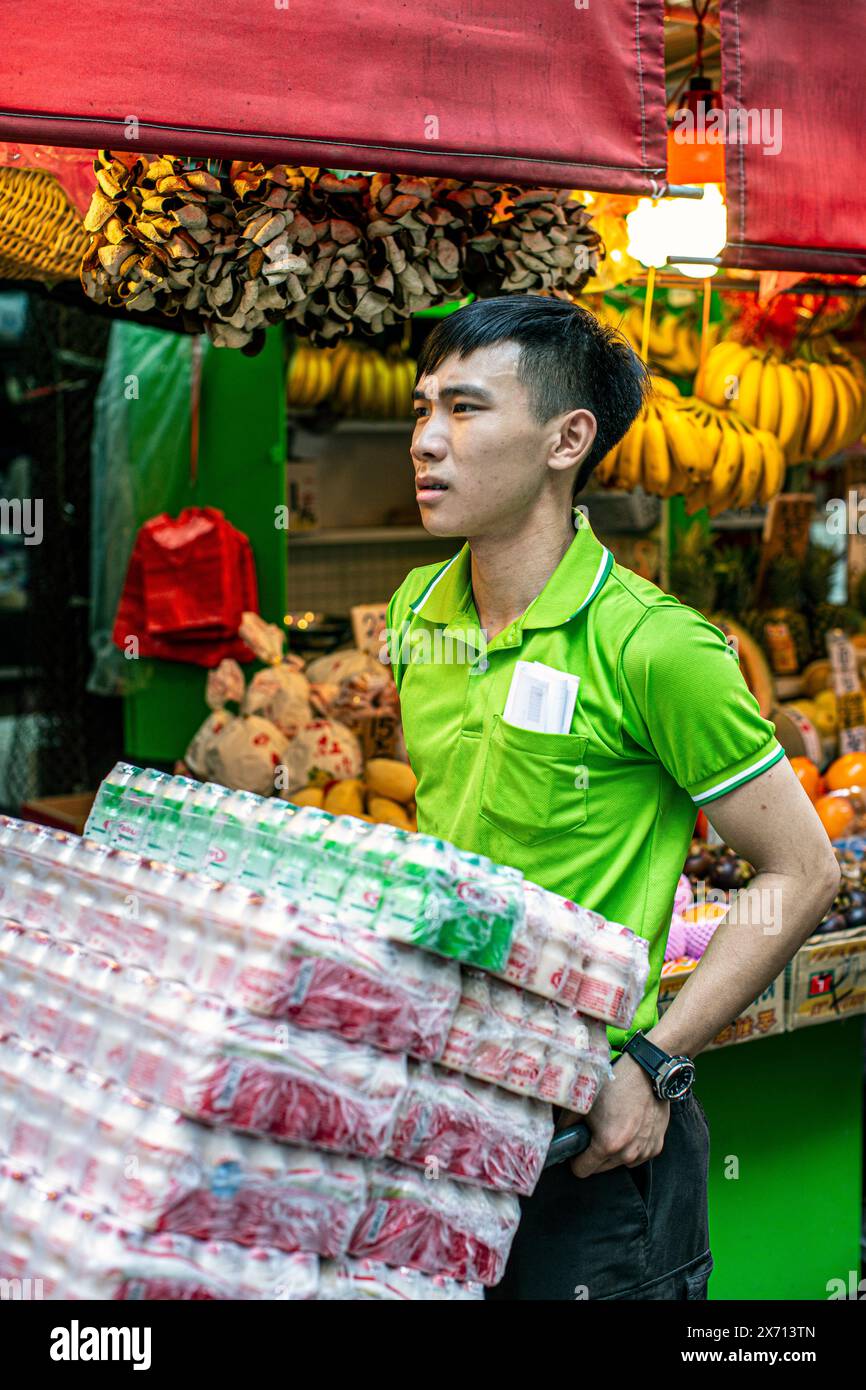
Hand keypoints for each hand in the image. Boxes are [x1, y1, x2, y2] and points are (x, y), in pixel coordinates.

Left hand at [568, 1055, 670, 1178]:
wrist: (647, 1073)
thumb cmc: (615, 1084)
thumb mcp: (584, 1102)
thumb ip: (566, 1124)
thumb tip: (558, 1137)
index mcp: (607, 1145)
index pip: (582, 1171)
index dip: (576, 1159)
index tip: (578, 1147)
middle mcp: (627, 1154)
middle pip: (600, 1168)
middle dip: (595, 1154)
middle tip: (596, 1131)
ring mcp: (644, 1152)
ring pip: (620, 1163)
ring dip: (615, 1151)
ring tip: (615, 1125)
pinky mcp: (656, 1147)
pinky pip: (637, 1156)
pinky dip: (632, 1146)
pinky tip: (631, 1126)